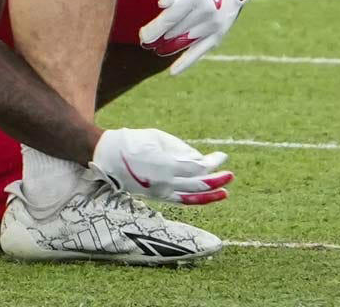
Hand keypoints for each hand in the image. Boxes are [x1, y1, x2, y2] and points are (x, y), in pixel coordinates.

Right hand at [91, 127, 233, 203]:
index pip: (197, 168)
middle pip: (198, 184)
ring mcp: (162, 191)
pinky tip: (207, 197)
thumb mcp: (159, 138)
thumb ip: (181, 150)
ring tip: (226, 191)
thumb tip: (200, 160)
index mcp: (165, 164)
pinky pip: (181, 201)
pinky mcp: (158, 196)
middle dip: (217, 180)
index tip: (223, 157)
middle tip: (231, 174)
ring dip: (211, 195)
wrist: (109, 157)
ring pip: (192, 198)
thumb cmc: (134, 142)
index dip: (212, 164)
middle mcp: (165, 182)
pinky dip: (196, 200)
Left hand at [139, 0, 260, 74]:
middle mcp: (206, 12)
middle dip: (158, 37)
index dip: (154, 29)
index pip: (170, 17)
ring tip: (156, 49)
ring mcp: (213, 26)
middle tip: (145, 42)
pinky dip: (185, 63)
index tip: (143, 36)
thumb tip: (163, 5)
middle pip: (175, 31)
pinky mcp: (217, 36)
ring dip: (167, 48)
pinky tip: (172, 72)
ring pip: (184, 42)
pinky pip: (199, 52)